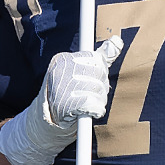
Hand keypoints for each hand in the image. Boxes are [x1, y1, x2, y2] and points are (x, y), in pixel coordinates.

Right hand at [0, 34, 121, 164]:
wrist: (47, 123)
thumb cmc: (69, 96)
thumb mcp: (81, 72)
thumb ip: (100, 58)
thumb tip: (117, 41)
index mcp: (62, 60)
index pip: (95, 59)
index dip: (99, 72)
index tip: (92, 79)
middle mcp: (59, 71)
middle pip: (99, 72)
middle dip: (101, 86)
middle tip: (90, 94)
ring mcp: (61, 88)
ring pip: (98, 89)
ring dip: (99, 100)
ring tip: (87, 104)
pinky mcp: (66, 106)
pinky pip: (94, 105)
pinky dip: (96, 110)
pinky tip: (88, 112)